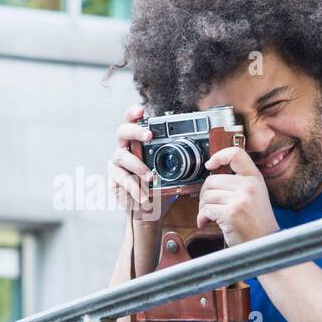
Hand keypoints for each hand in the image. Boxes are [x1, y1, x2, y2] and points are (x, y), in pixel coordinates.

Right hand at [108, 105, 174, 222]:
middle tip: (149, 136)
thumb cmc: (161, 187)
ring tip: (150, 178)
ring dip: (138, 166)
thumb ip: (183, 160)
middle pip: (122, 131)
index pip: (133, 121)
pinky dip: (134, 187)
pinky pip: (121, 179)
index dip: (134, 113)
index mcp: (138, 141)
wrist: (150, 210)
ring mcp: (117, 163)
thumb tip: (208, 153)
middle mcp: (125, 148)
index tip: (141, 111)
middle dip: (136, 131)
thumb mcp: (174, 172)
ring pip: (122, 157)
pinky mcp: (113, 179)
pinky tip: (143, 195)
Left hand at [196, 146, 279, 244]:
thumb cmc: (257, 222)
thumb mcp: (255, 194)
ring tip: (210, 216)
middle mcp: (249, 186)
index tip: (210, 165)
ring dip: (203, 208)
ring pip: (207, 196)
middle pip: (212, 180)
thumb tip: (212, 174)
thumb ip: (239, 182)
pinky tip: (206, 222)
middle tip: (208, 205)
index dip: (219, 156)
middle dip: (205, 195)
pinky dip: (202, 218)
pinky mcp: (231, 214)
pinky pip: (206, 210)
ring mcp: (241, 199)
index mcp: (255, 178)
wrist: (265, 243)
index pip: (236, 154)